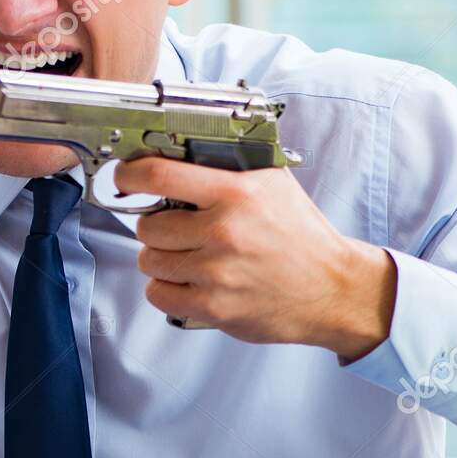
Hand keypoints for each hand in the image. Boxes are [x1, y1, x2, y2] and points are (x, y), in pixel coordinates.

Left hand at [115, 157, 396, 360]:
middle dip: (155, 227)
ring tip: (187, 257)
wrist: (332, 288)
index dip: (130, 175)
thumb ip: (229, 166)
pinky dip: (167, 290)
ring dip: (161, 260)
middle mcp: (223, 231)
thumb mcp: (272, 183)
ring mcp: (217, 273)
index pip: (159, 175)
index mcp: (236, 193)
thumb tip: (180, 150)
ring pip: (150, 262)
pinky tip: (189, 282)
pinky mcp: (215, 307)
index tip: (124, 178)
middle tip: (176, 229)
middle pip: (148, 226)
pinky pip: (159, 295)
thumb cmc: (301, 234)